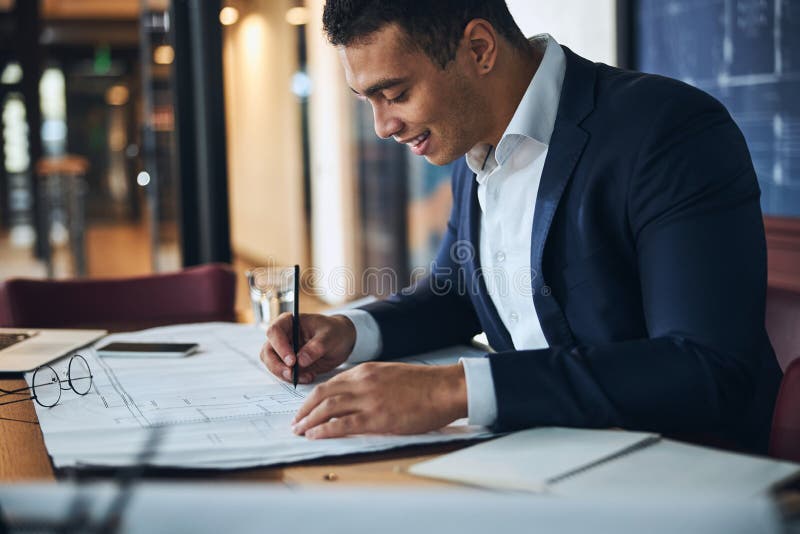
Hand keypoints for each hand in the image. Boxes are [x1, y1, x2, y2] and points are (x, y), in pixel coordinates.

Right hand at [260, 313, 355, 383]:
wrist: (342, 341)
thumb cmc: (335, 332)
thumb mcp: (330, 336)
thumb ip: (316, 347)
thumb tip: (300, 361)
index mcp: (289, 322)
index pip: (274, 331)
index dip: (280, 346)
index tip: (292, 360)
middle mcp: (283, 336)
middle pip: (268, 352)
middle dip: (277, 366)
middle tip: (292, 374)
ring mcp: (284, 351)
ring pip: (273, 365)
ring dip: (285, 375)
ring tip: (305, 377)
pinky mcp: (290, 364)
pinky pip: (284, 374)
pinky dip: (294, 379)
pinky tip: (309, 377)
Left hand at [291, 361, 467, 438]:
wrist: (445, 389)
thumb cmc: (424, 385)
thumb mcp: (391, 375)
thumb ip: (371, 383)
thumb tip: (356, 398)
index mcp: (366, 371)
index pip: (331, 383)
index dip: (314, 397)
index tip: (305, 408)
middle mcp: (363, 382)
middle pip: (322, 394)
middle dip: (304, 409)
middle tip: (296, 422)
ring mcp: (369, 400)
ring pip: (328, 408)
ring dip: (309, 420)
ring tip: (300, 431)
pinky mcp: (377, 417)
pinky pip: (343, 424)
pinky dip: (324, 430)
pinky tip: (314, 435)